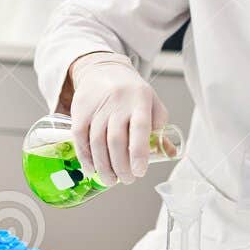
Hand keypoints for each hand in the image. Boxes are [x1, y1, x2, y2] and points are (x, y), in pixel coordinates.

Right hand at [68, 52, 167, 184]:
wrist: (103, 70)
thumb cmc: (132, 92)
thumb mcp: (152, 104)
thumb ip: (160, 128)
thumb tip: (169, 153)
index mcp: (140, 101)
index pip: (140, 127)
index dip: (139, 152)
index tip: (139, 171)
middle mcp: (118, 103)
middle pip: (116, 140)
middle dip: (121, 166)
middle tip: (127, 180)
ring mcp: (97, 107)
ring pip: (97, 142)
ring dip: (103, 166)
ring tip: (111, 180)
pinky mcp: (80, 111)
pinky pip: (80, 138)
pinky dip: (85, 157)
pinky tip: (92, 169)